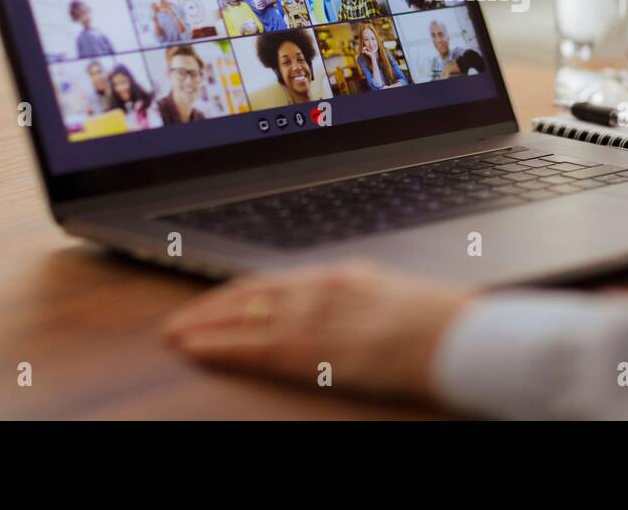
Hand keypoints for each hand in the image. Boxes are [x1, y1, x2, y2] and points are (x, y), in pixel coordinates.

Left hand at [162, 262, 474, 400]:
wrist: (453, 337)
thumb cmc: (437, 323)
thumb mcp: (393, 297)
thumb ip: (363, 296)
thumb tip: (350, 296)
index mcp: (340, 278)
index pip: (275, 282)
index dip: (238, 294)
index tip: (215, 302)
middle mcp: (319, 290)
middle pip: (249, 294)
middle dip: (210, 307)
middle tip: (178, 319)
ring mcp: (312, 317)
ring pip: (241, 317)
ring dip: (202, 325)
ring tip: (173, 335)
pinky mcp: (310, 348)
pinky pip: (251, 346)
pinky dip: (217, 346)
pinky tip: (194, 348)